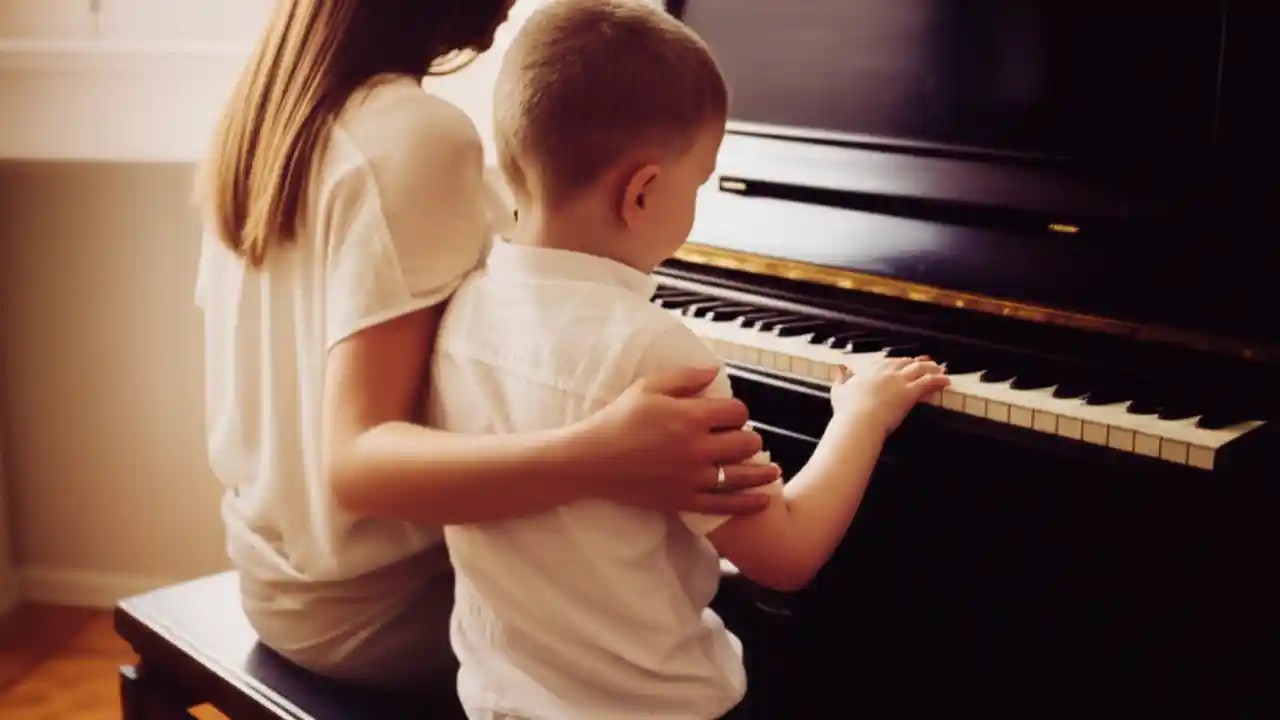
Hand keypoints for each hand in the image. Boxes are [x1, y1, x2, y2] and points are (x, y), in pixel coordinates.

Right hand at [578, 366, 780, 514]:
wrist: (591, 461)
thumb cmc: (617, 420)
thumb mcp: (647, 387)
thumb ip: (685, 377)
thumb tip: (715, 371)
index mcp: (689, 417)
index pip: (736, 412)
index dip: (737, 411)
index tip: (729, 415)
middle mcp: (696, 448)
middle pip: (746, 442)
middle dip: (748, 438)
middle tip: (741, 439)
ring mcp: (692, 478)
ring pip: (742, 475)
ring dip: (761, 471)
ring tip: (772, 470)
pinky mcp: (684, 501)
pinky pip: (725, 506)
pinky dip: (748, 503)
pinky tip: (763, 500)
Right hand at [830, 356, 948, 437]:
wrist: (859, 420)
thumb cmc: (848, 410)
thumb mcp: (839, 390)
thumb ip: (841, 378)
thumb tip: (840, 368)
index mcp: (870, 371)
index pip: (888, 362)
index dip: (899, 361)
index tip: (906, 361)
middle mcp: (886, 373)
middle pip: (906, 362)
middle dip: (918, 362)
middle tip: (928, 362)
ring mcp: (899, 381)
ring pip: (920, 369)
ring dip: (932, 368)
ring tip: (940, 369)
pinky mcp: (909, 392)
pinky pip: (928, 382)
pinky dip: (939, 380)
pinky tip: (946, 380)